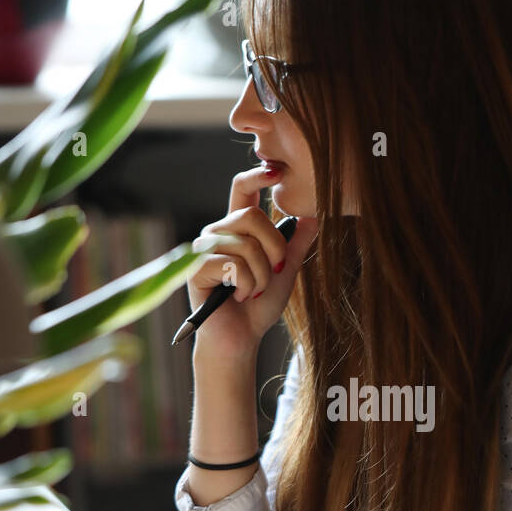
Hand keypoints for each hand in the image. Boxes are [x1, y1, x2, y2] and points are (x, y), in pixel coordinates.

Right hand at [188, 167, 317, 361]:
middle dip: (273, 247)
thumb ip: (296, 243)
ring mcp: (204, 249)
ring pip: (246, 244)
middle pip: (251, 216)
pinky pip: (233, 264)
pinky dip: (246, 284)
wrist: (241, 339)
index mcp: (237, 230)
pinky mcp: (196, 268)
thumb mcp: (285, 271)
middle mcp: (217, 233)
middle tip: (275, 271)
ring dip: (261, 274)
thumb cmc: (259, 307)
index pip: (243, 190)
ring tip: (253, 291)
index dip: (257, 176)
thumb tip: (314, 215)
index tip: (277, 171)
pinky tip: (238, 296)